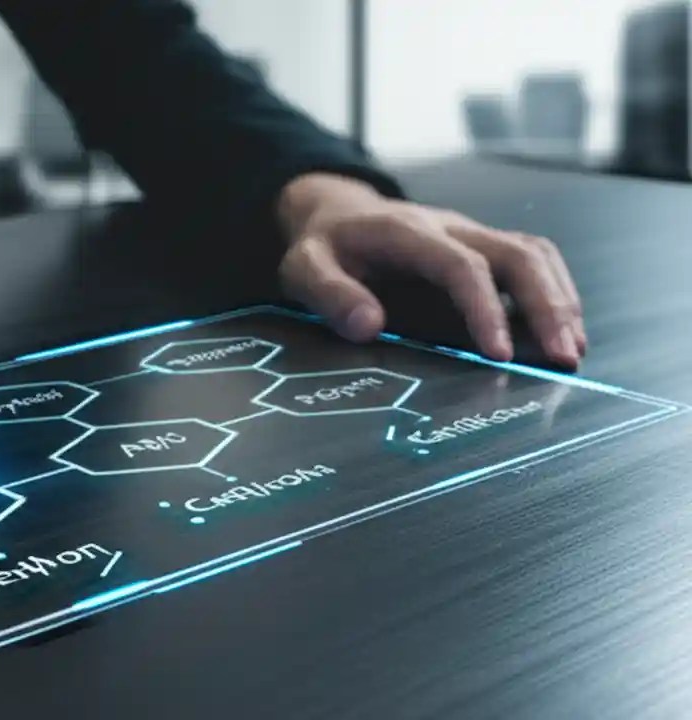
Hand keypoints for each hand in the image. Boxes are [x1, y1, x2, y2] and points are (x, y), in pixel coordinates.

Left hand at [277, 173, 585, 366]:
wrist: (336, 214)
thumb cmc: (324, 246)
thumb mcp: (305, 268)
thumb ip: (331, 295)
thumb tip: (369, 327)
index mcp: (409, 232)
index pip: (461, 265)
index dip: (484, 308)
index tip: (498, 354)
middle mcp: (451, 228)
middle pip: (517, 254)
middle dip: (546, 305)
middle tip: (562, 357)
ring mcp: (472, 235)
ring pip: (534, 254)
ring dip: (560, 300)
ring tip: (571, 351)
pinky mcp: (483, 249)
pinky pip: (531, 262)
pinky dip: (554, 294)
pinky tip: (562, 333)